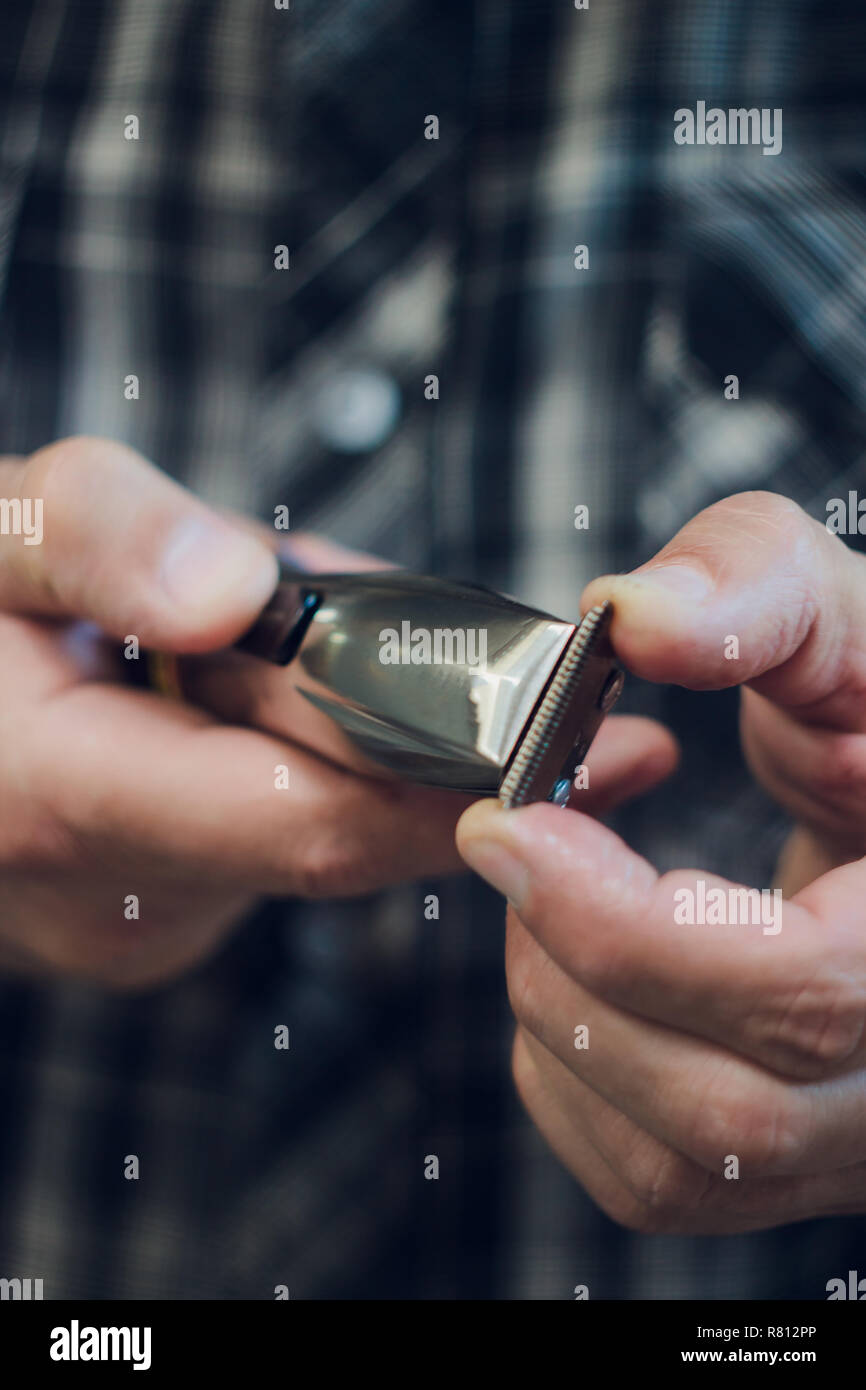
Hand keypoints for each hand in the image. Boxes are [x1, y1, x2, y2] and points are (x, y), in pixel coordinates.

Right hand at [0, 437, 468, 988]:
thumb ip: (97, 540)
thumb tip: (230, 595)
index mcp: (56, 805)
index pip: (315, 819)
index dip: (468, 775)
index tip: (609, 732)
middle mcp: (114, 900)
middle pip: (345, 817)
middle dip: (432, 719)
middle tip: (519, 643)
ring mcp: (146, 919)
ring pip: (322, 817)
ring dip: (358, 715)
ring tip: (301, 607)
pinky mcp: (166, 914)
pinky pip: (283, 828)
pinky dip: (309, 745)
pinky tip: (263, 671)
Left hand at [457, 491, 865, 1233]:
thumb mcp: (844, 617)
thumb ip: (752, 589)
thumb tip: (632, 617)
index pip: (804, 992)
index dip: (633, 928)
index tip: (512, 828)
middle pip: (727, 1108)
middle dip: (573, 970)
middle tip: (510, 846)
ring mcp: (855, 1125)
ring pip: (679, 1167)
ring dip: (562, 1025)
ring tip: (546, 897)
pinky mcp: (795, 1151)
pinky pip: (655, 1178)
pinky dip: (570, 1079)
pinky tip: (573, 972)